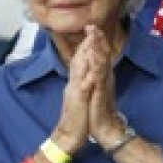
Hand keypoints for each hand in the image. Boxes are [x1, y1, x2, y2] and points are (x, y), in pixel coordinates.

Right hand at [53, 33, 93, 153]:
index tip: (92, 33)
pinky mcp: (78, 99)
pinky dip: (88, 73)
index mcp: (74, 82)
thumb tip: (84, 75)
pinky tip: (93, 65)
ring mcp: (75, 90)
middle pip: (79, 58)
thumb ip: (80, 84)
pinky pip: (83, 84)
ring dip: (86, 52)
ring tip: (92, 39)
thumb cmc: (77, 118)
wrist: (68, 135)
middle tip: (92, 27)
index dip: (85, 45)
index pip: (79, 60)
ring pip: (80, 67)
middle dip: (86, 43)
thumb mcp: (78, 97)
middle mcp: (73, 82)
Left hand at [83, 26, 122, 145]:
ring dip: (98, 47)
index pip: (98, 54)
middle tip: (92, 25)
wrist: (104, 127)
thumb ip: (95, 75)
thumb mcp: (95, 88)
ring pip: (102, 61)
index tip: (90, 27)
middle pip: (102, 54)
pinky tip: (94, 56)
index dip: (95, 41)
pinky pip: (99, 76)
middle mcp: (104, 76)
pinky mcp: (100, 91)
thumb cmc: (98, 108)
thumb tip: (93, 65)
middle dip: (97, 39)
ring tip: (94, 34)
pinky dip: (97, 64)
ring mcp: (103, 83)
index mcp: (101, 74)